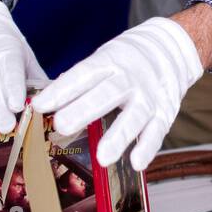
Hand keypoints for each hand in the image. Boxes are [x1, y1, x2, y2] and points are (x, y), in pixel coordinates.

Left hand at [32, 17, 202, 171]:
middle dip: (84, 110)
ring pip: (134, 116)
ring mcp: (149, 96)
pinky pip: (156, 132)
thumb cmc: (128, 59)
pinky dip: (147, 148)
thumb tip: (47, 100)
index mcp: (109, 62)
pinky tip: (136, 163)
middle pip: (107, 94)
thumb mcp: (104, 58)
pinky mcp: (165, 112)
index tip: (39, 105)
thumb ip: (80, 81)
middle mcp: (129, 79)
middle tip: (62, 125)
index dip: (61, 90)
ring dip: (119, 137)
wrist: (171, 49)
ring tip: (103, 158)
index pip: (82, 75)